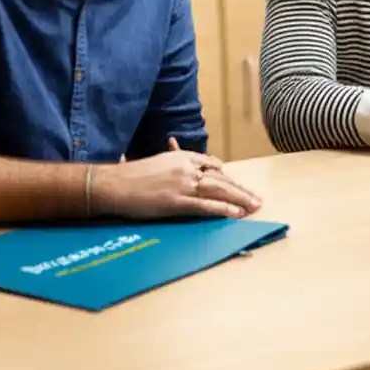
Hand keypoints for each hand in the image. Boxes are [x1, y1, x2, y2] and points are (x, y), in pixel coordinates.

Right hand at [91, 150, 261, 218]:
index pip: (213, 166)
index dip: (229, 178)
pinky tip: (236, 213)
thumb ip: (176, 161)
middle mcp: (187, 168)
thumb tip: (188, 163)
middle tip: (256, 199)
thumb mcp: (159, 161)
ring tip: (254, 207)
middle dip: (241, 190)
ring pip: (219, 191)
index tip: (238, 186)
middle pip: (221, 178)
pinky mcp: (177, 202)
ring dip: (240, 199)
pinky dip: (223, 209)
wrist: (113, 184)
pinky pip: (206, 206)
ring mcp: (183, 184)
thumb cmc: (132, 175)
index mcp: (182, 156)